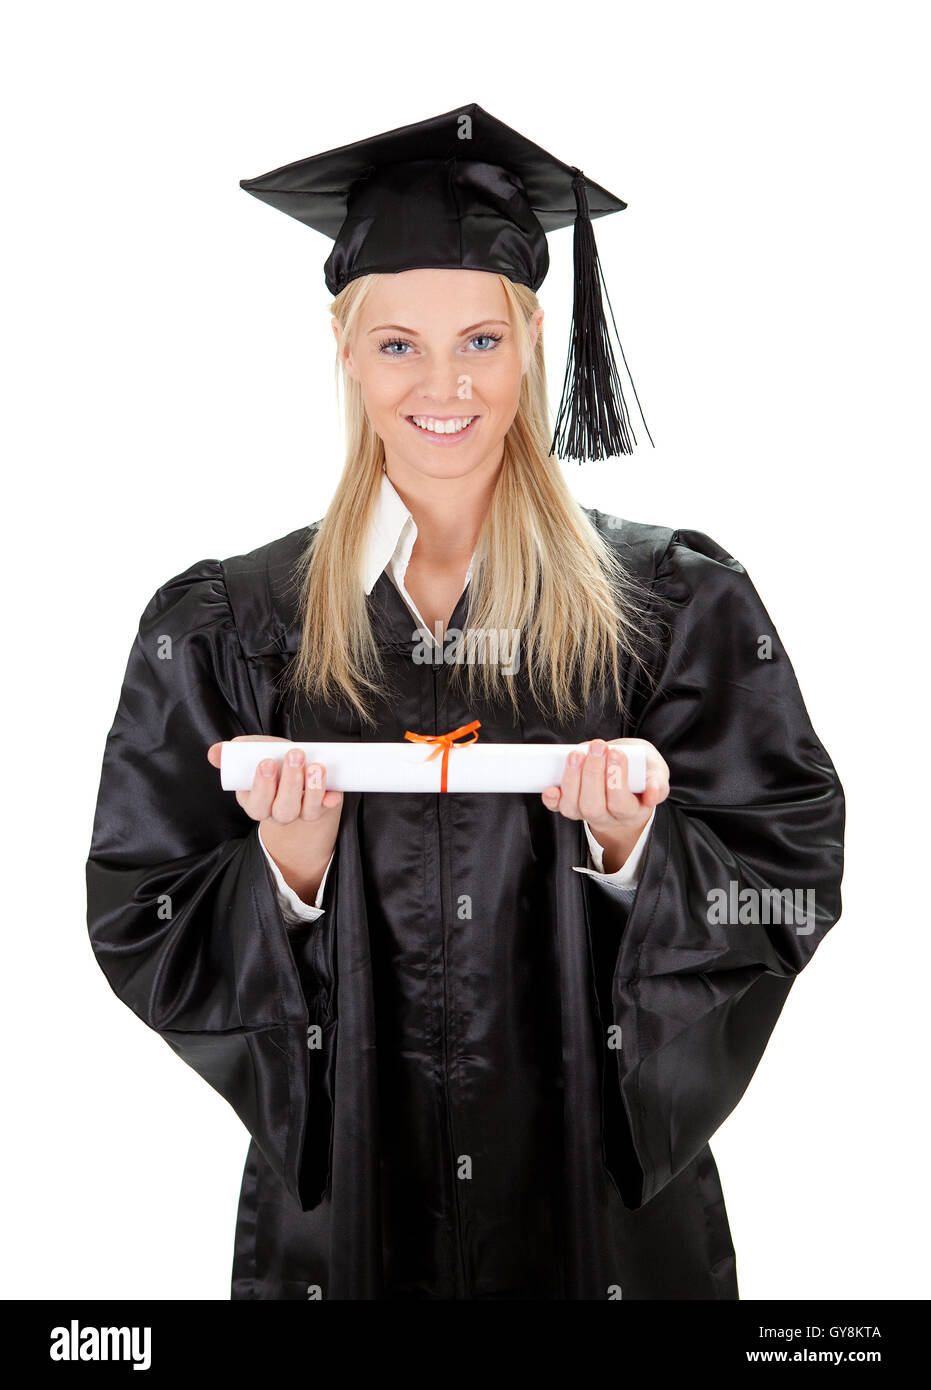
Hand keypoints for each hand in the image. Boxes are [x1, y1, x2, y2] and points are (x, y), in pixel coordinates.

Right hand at [207, 735, 342, 903]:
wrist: (298, 770)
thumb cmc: (272, 761)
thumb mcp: (252, 754)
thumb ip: (233, 753)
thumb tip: (214, 753)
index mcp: (255, 802)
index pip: (256, 803)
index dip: (262, 786)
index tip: (267, 762)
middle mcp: (277, 812)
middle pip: (283, 809)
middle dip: (289, 783)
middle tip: (295, 755)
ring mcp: (300, 812)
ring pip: (306, 810)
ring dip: (312, 789)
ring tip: (316, 766)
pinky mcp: (321, 808)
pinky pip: (326, 808)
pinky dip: (330, 800)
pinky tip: (334, 792)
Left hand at [541, 737, 669, 873]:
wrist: (626, 772)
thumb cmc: (641, 770)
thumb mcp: (655, 772)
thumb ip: (657, 781)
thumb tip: (652, 794)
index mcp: (632, 811)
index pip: (621, 804)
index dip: (617, 781)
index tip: (617, 753)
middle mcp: (608, 818)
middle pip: (594, 806)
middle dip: (592, 775)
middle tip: (598, 747)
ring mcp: (587, 814)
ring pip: (573, 808)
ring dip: (572, 780)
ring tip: (577, 754)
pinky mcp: (571, 806)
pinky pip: (558, 807)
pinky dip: (552, 799)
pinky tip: (550, 787)